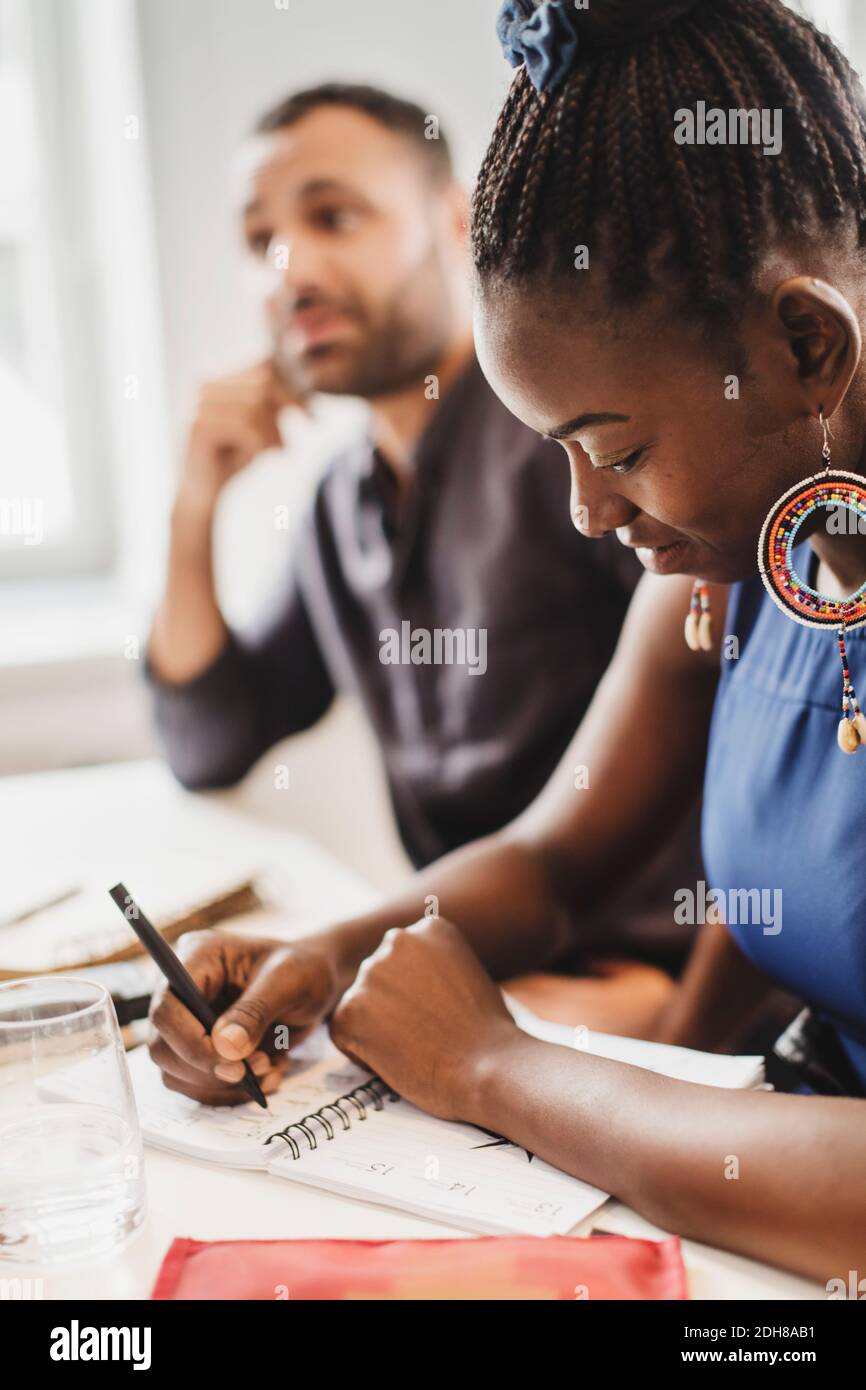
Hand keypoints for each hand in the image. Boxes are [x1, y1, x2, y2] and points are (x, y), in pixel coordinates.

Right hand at [148, 931, 339, 1104]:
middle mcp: (182, 990)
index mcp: (197, 958)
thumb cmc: (303, 968)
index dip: (191, 1042)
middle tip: (256, 1067)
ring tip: (268, 1067)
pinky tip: (266, 1075)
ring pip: (175, 1072)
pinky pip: (196, 1084)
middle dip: (208, 1069)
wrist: (316, 982)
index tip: (233, 1062)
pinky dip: (229, 1091)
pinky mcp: (198, 1048)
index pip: (167, 1007)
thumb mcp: (288, 981)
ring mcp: (187, 1021)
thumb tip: (224, 1048)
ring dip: (222, 1084)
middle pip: (163, 1046)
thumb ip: (254, 1012)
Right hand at [175, 358, 302, 519]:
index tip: (312, 417)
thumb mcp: (261, 429)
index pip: (263, 368)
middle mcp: (208, 387)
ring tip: (279, 451)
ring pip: (255, 404)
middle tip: (296, 436)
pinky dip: (261, 441)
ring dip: (274, 431)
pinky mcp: (199, 426)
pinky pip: (243, 424)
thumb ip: (275, 406)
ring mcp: (201, 404)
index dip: (293, 390)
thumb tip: (307, 386)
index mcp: (222, 381)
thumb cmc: (233, 461)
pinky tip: (262, 456)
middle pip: (262, 381)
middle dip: (288, 407)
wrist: (204, 496)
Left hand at [329, 917, 518, 1121]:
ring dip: (377, 1028)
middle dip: (393, 1006)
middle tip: (425, 1032)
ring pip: (360, 1005)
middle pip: (379, 978)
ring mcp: (371, 974)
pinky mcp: (350, 1010)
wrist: (488, 1067)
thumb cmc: (488, 1032)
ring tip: (414, 1046)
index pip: (404, 959)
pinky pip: (344, 1033)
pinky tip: (397, 1058)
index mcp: (429, 929)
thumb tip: (407, 983)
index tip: (441, 1011)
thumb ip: (433, 968)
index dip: (419, 993)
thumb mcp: (468, 975)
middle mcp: (397, 940)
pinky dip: (362, 1052)